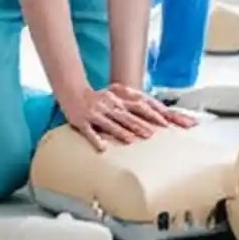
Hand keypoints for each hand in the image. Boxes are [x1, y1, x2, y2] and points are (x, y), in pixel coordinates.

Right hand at [61, 83, 196, 151]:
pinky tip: (103, 148)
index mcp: (120, 98)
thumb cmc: (99, 98)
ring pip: (110, 123)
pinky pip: (89, 131)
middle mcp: (110, 104)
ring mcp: (96, 112)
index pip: (140, 104)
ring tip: (132, 140)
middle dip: (140, 124)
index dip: (153, 113)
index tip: (166, 122)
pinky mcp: (82, 120)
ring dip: (121, 131)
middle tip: (152, 135)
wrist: (73, 91)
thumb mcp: (117, 97)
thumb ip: (132, 104)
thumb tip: (154, 113)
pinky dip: (96, 139)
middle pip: (127, 114)